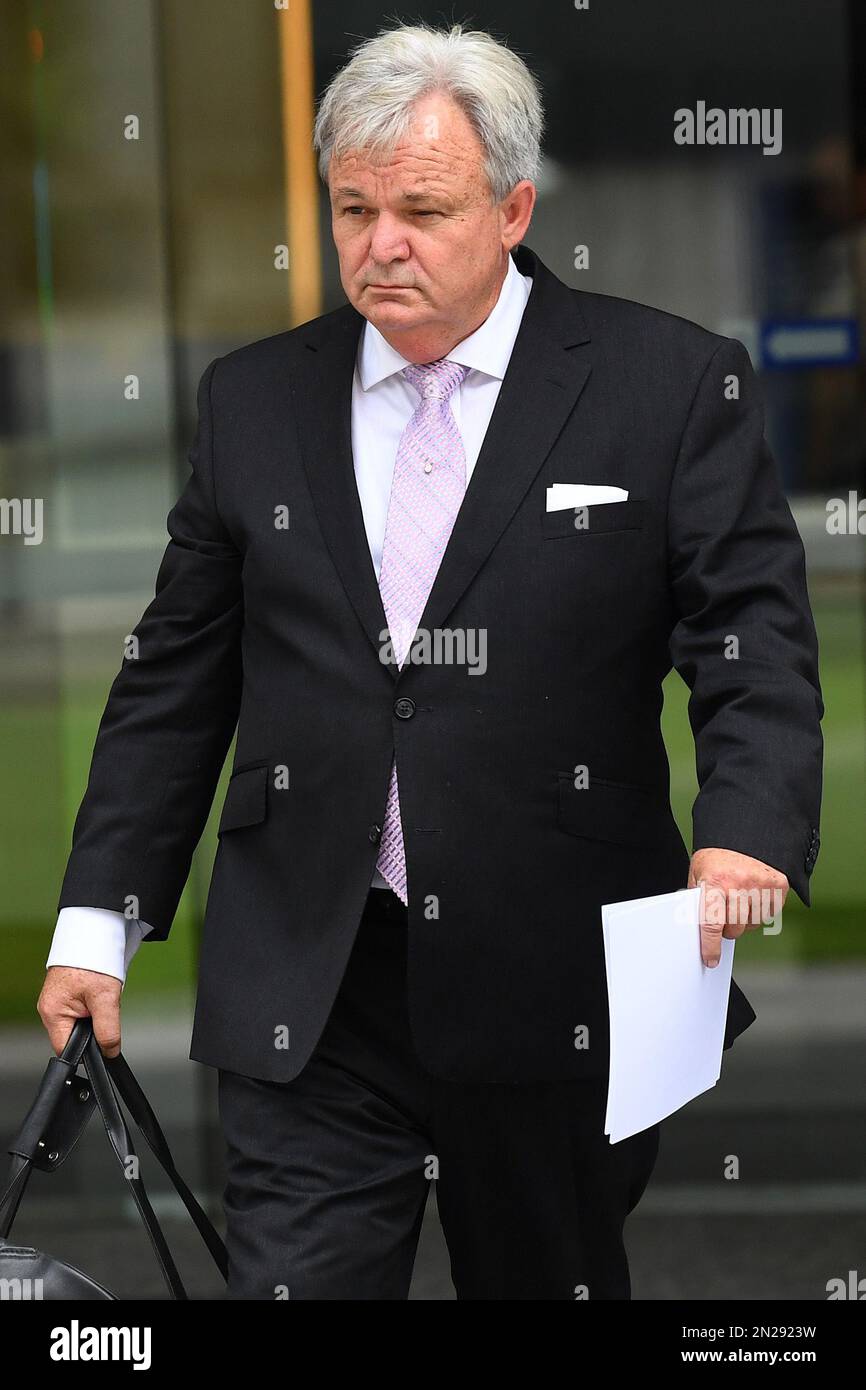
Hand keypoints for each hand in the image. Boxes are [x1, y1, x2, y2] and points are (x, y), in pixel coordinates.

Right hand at [37, 966, 122, 1057]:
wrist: (94, 932)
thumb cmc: (92, 958)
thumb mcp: (105, 998)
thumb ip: (107, 1029)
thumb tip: (110, 1051)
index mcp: (52, 1012)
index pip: (66, 1048)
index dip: (86, 1052)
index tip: (102, 1046)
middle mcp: (51, 1008)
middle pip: (74, 1037)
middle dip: (93, 1030)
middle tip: (105, 1010)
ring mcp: (60, 1000)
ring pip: (82, 1023)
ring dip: (96, 1016)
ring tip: (103, 997)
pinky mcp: (70, 993)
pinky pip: (84, 1010)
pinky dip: (96, 1005)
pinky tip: (101, 994)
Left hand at [688, 848, 788, 967]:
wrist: (744, 832)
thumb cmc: (717, 856)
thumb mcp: (698, 873)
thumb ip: (697, 900)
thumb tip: (697, 930)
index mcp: (715, 882)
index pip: (711, 924)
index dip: (710, 946)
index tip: (710, 959)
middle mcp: (739, 884)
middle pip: (734, 928)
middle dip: (727, 928)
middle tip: (724, 915)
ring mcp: (761, 885)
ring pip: (752, 924)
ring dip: (744, 920)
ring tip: (738, 900)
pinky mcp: (778, 886)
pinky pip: (769, 914)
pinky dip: (760, 912)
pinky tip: (752, 897)